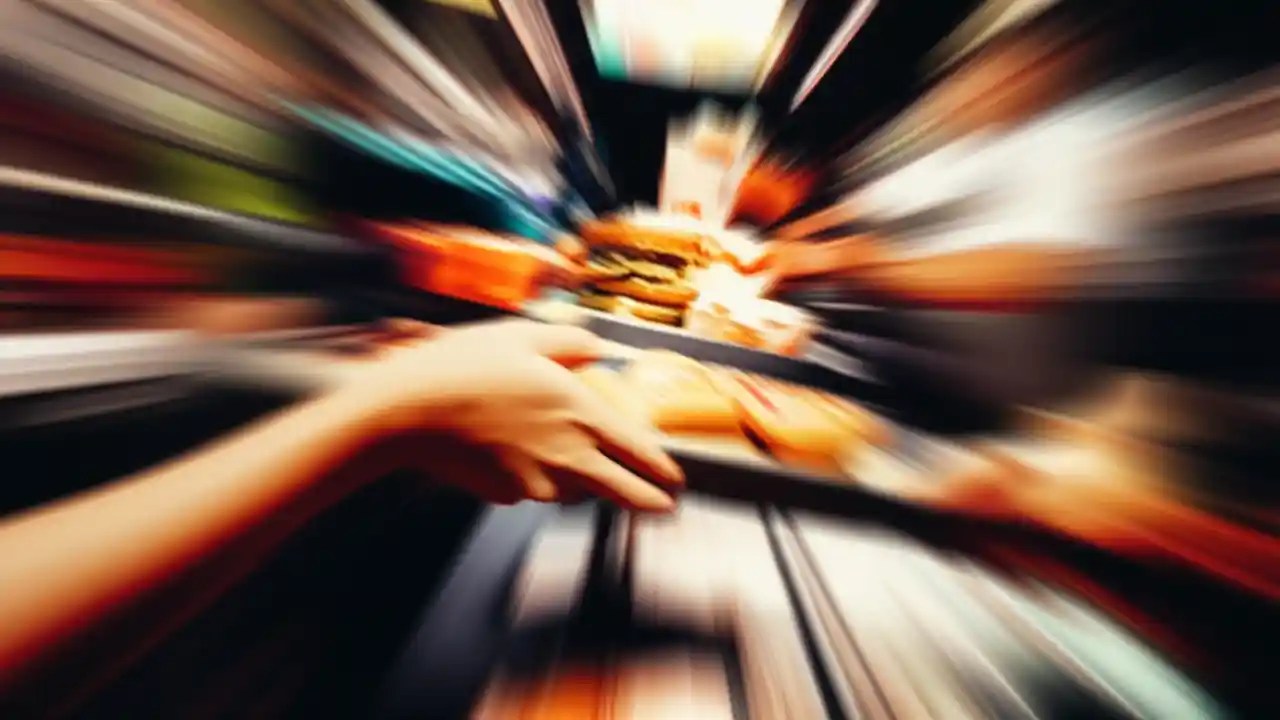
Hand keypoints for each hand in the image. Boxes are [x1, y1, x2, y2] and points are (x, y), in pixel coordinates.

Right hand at [338, 320, 683, 510]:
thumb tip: (598, 351)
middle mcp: (569, 458)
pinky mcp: (508, 497)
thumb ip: (572, 342)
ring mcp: (538, 484)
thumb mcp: (525, 335)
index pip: (642, 457)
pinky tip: (511, 448)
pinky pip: (535, 489)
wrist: (406, 412)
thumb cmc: (465, 367)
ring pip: (578, 491)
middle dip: (650, 502)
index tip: (676, 482)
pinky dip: (534, 475)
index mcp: (582, 414)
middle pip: (628, 496)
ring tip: (566, 452)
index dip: (665, 474)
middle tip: (661, 504)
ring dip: (583, 480)